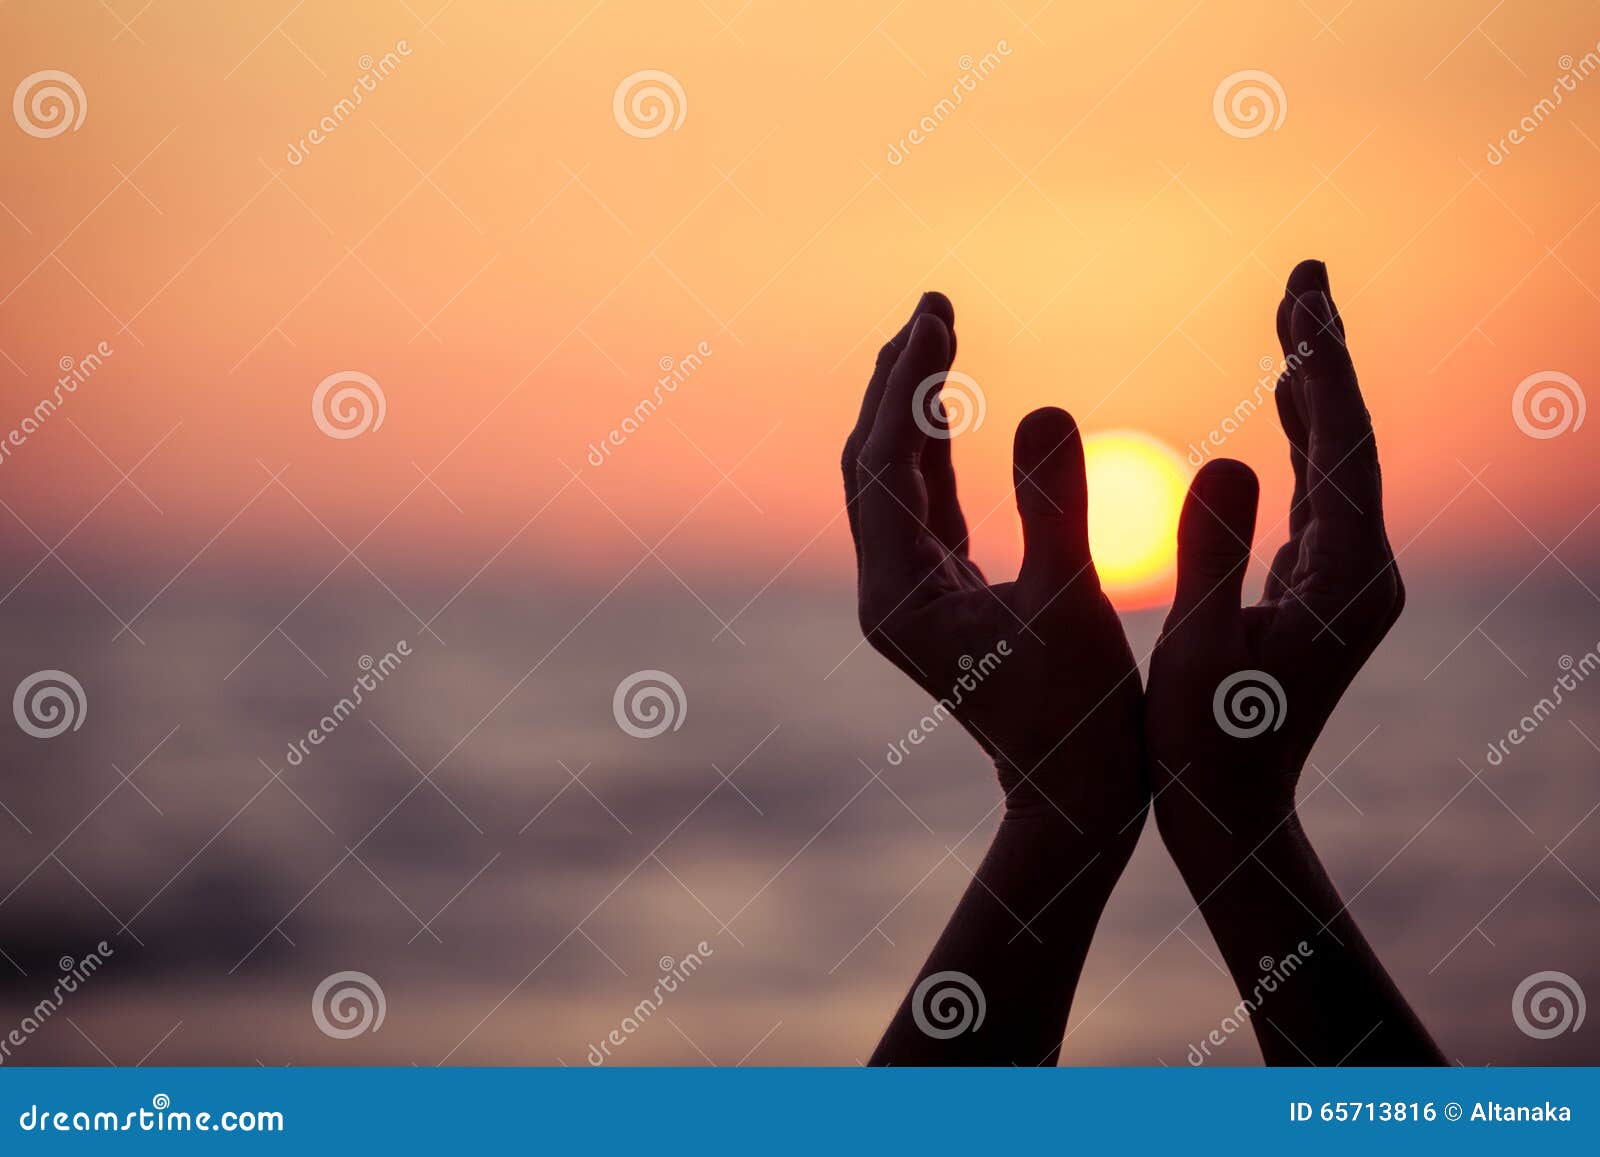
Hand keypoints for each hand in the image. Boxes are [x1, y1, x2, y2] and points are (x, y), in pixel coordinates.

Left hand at [842, 292, 1142, 833]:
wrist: (1075, 798)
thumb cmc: (1081, 719)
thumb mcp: (1074, 607)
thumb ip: (1058, 508)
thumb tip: (1046, 403)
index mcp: (899, 594)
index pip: (884, 465)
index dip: (909, 384)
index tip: (939, 314)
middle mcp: (887, 590)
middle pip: (871, 462)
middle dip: (898, 381)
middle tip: (932, 305)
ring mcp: (908, 594)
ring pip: (894, 480)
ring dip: (913, 407)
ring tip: (934, 332)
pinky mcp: (939, 596)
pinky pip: (926, 505)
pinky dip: (937, 450)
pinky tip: (951, 403)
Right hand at [1147, 258, 1403, 855]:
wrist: (1234, 815)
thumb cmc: (1205, 747)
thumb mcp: (1202, 652)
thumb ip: (1215, 554)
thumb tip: (1230, 455)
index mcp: (1347, 582)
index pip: (1345, 449)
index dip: (1323, 369)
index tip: (1302, 300)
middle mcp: (1365, 572)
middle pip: (1353, 441)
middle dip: (1326, 359)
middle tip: (1305, 280)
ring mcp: (1350, 580)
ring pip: (1341, 462)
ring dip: (1316, 389)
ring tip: (1293, 321)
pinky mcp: (1325, 587)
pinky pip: (1323, 490)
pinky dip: (1306, 434)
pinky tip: (1288, 403)